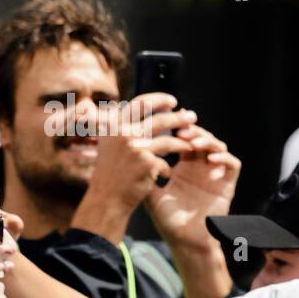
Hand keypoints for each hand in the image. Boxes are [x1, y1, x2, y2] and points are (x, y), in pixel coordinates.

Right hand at [80, 93, 196, 214]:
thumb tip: (147, 108)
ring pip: (168, 141)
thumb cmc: (111, 169)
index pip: (141, 103)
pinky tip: (166, 174)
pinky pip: (166, 163)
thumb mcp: (110, 141)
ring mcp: (135, 147)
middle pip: (160, 120)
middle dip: (179, 118)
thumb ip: (124, 124)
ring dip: (183, 143)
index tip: (173, 101)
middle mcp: (123, 132)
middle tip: (192, 117)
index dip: (159, 100)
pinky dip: (166, 169)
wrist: (106, 197)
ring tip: (192, 145)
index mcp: (114, 123)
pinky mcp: (146, 163)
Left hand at [146, 123, 240, 249]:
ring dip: (208, 141)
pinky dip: (224, 159)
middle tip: (181, 132)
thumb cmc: (168, 220)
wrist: (185, 240)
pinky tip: (210, 161)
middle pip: (202, 138)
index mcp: (184, 167)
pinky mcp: (228, 184)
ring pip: (218, 146)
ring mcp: (215, 175)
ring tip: (194, 144)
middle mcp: (201, 168)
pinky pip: (233, 164)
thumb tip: (130, 153)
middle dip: (193, 131)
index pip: (184, 140)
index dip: (178, 130)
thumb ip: (145, 174)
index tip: (166, 126)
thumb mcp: (151, 193)